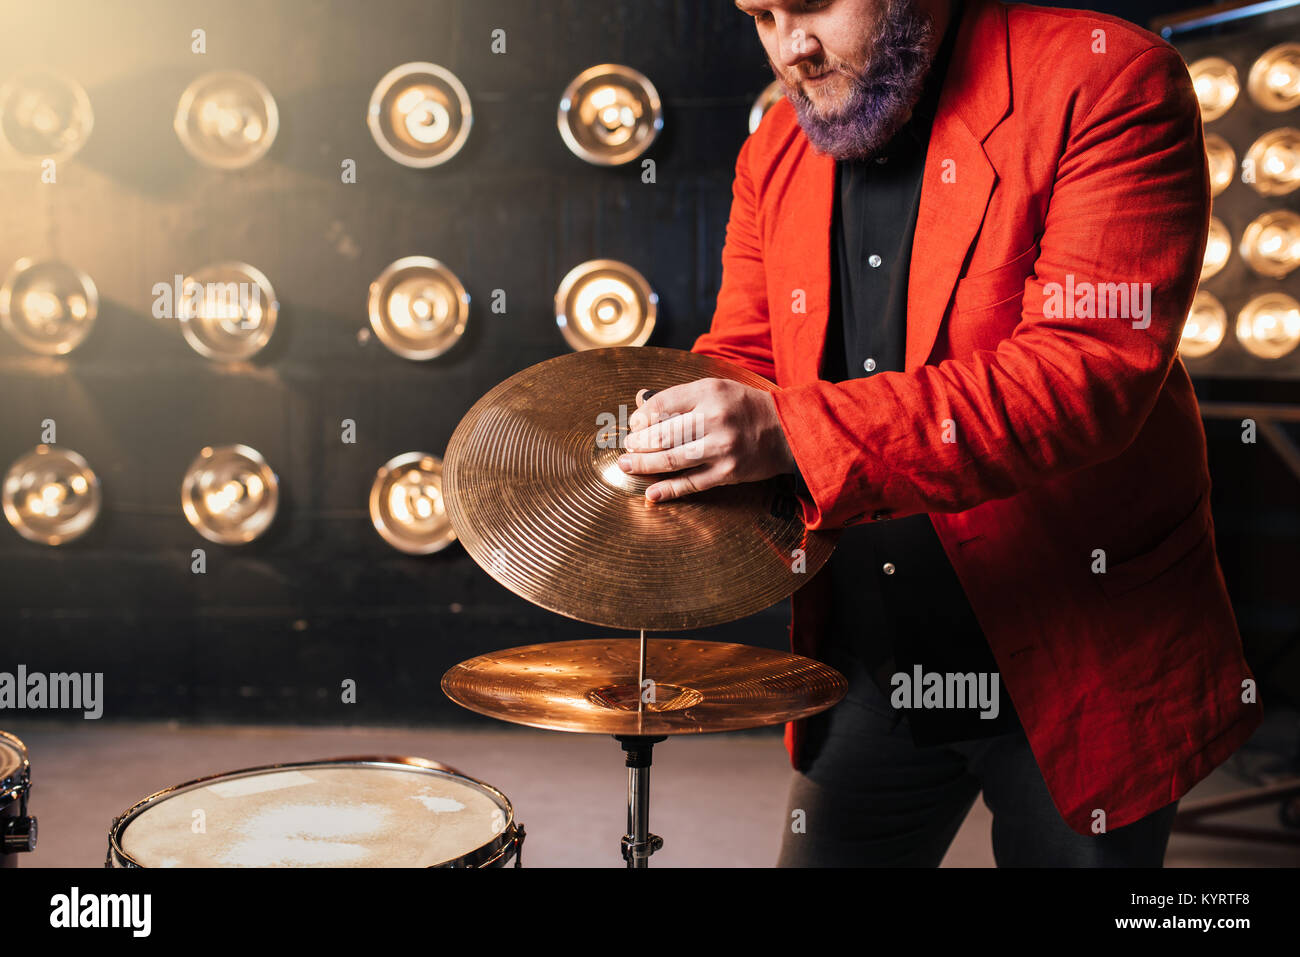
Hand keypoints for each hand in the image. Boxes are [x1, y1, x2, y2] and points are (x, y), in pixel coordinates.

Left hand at [617, 377, 796, 501]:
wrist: (786, 429)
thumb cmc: (744, 408)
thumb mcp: (716, 389)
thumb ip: (680, 397)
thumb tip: (641, 402)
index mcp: (709, 392)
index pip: (662, 404)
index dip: (641, 417)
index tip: (634, 425)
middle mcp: (714, 418)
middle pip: (663, 434)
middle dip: (638, 443)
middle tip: (627, 448)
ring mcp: (721, 447)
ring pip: (672, 459)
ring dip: (644, 465)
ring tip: (627, 466)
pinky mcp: (728, 472)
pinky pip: (691, 483)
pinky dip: (668, 490)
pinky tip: (651, 493)